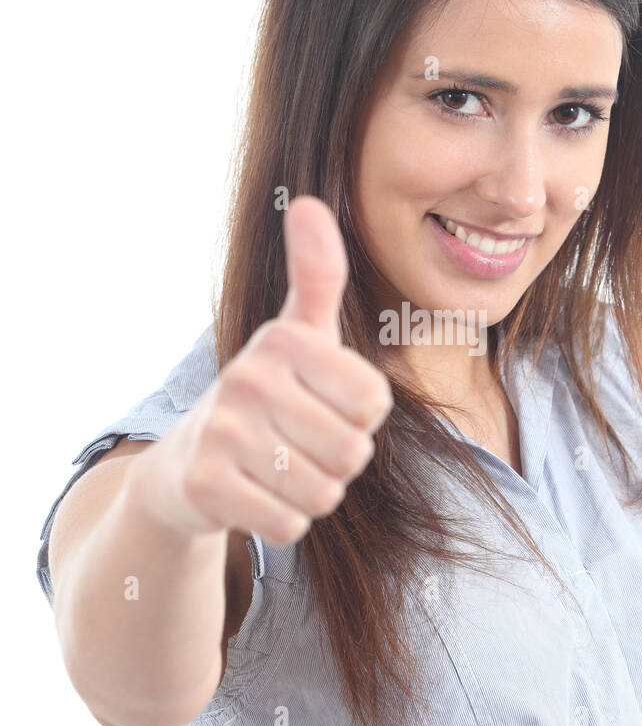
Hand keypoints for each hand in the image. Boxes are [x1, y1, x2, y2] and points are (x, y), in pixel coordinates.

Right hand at [132, 196, 392, 543]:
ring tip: (277, 470)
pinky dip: (283, 522)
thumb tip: (306, 201)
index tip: (323, 406)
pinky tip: (256, 497)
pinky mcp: (205, 484)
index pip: (373, 404)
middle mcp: (249, 376)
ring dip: (311, 494)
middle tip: (299, 446)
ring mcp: (222, 430)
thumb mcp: (299, 333)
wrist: (185, 465)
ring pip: (323, 492)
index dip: (360, 419)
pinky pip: (289, 524)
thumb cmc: (265, 395)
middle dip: (336, 463)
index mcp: (285, 338)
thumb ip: (318, 274)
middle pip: (351, 452)